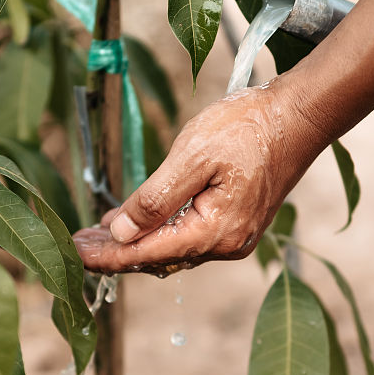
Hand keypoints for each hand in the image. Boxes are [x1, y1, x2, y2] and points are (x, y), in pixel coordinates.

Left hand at [72, 82, 323, 274]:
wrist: (299, 116)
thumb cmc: (248, 128)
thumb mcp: (193, 156)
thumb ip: (154, 199)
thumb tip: (119, 232)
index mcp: (213, 232)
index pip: (146, 254)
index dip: (106, 256)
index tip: (74, 253)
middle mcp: (225, 245)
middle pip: (158, 258)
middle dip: (115, 252)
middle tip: (75, 245)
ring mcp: (234, 237)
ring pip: (172, 249)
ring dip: (134, 244)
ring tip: (96, 237)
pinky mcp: (237, 224)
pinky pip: (188, 238)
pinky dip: (158, 234)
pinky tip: (135, 224)